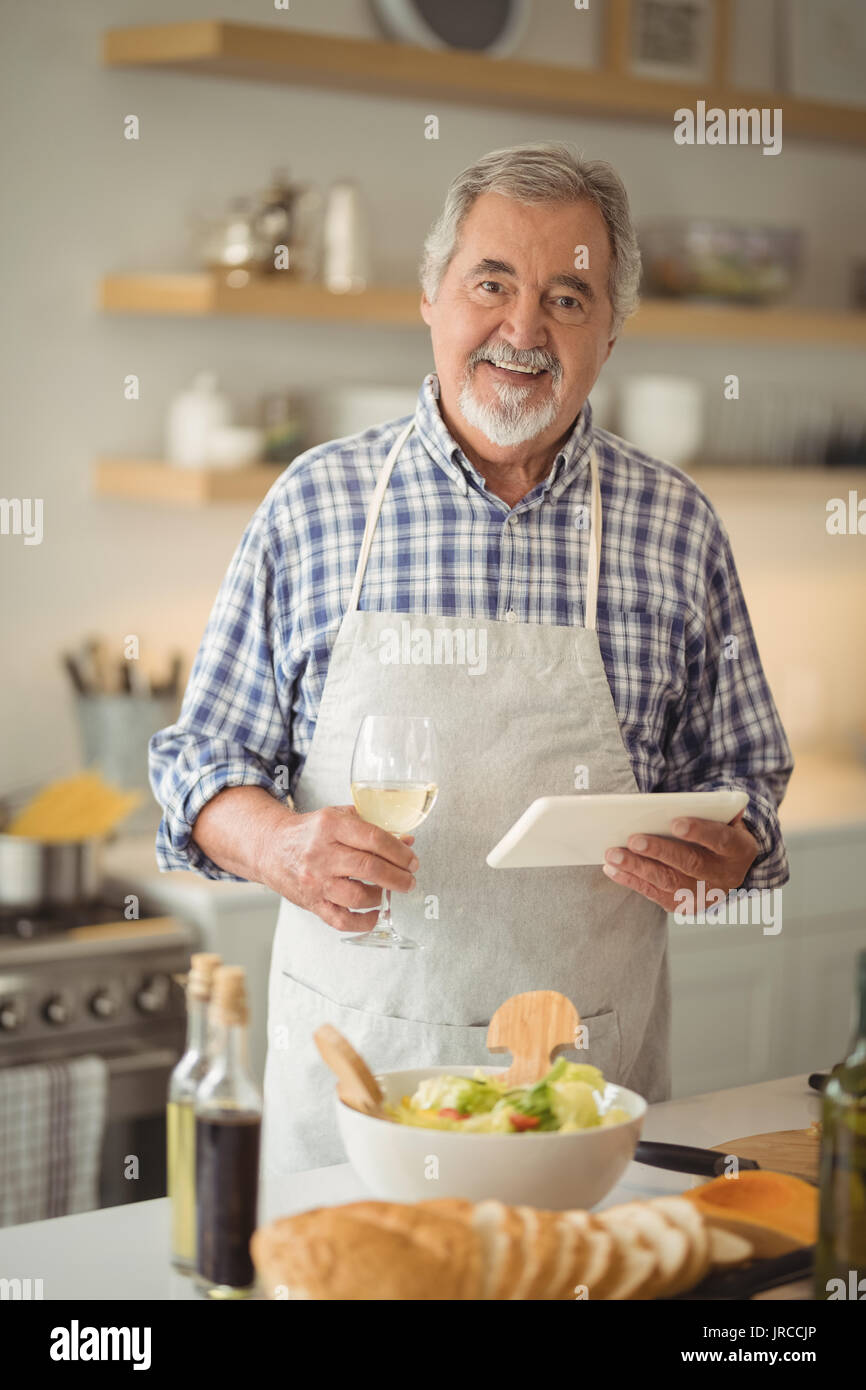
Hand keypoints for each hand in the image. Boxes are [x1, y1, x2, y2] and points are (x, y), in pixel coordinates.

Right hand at [261, 805, 417, 933]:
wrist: (271, 848)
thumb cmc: (310, 832)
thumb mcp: (339, 817)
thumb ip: (372, 827)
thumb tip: (407, 841)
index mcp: (330, 826)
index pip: (374, 839)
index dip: (399, 852)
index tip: (412, 860)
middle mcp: (320, 854)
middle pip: (369, 868)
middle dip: (397, 877)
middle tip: (409, 880)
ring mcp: (314, 881)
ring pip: (357, 896)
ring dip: (381, 897)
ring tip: (387, 892)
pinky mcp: (311, 902)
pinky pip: (340, 919)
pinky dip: (362, 921)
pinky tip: (373, 914)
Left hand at [601, 810, 758, 913]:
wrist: (729, 868)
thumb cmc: (718, 834)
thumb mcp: (724, 819)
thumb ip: (712, 809)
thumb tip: (692, 800)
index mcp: (739, 849)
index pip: (720, 839)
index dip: (698, 831)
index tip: (675, 822)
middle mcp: (725, 876)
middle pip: (690, 864)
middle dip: (659, 851)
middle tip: (633, 840)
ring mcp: (705, 895)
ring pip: (669, 882)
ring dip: (638, 868)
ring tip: (613, 855)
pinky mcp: (685, 906)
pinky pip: (655, 894)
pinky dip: (632, 881)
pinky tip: (613, 869)